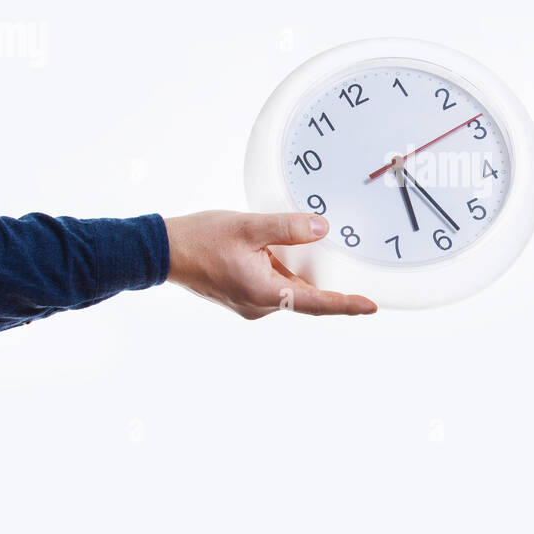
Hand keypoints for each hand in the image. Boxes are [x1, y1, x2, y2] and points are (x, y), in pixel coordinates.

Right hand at [164, 210, 376, 318]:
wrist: (163, 251)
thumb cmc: (201, 239)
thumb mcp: (249, 227)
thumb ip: (288, 228)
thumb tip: (322, 228)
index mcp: (264, 293)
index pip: (316, 303)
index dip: (346, 305)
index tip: (370, 307)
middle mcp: (259, 305)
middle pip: (304, 295)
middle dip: (323, 281)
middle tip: (343, 262)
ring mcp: (250, 302)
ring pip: (287, 289)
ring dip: (297, 272)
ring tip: (299, 248)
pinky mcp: (242, 295)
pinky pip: (272, 285)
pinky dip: (282, 270)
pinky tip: (277, 251)